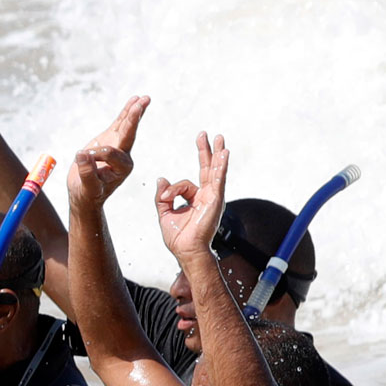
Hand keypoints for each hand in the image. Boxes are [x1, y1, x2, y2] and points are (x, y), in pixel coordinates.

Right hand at [66, 96, 148, 210]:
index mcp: (122, 168)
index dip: (95, 154)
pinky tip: (134, 100)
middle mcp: (124, 156)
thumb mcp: (87, 187)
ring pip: (127, 126)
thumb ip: (87, 173)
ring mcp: (118, 146)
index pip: (110, 153)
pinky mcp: (111, 140)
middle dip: (134, 119)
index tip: (81, 159)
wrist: (86, 194)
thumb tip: (82, 155)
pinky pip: (120, 123)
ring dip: (134, 111)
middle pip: (130, 134)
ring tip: (143, 98)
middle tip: (141, 103)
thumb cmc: (88, 193)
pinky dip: (126, 112)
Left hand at [154, 131, 228, 263]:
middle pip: (207, 169)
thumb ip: (163, 195)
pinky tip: (224, 154)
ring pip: (215, 172)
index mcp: (195, 199)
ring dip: (217, 155)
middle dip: (206, 151)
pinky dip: (221, 166)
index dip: (172, 188)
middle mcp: (206, 196)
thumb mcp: (164, 213)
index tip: (165, 195)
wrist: (185, 250)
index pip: (185, 183)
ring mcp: (213, 198)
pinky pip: (218, 180)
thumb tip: (161, 179)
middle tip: (207, 135)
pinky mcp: (215, 200)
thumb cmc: (178, 237)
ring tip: (220, 139)